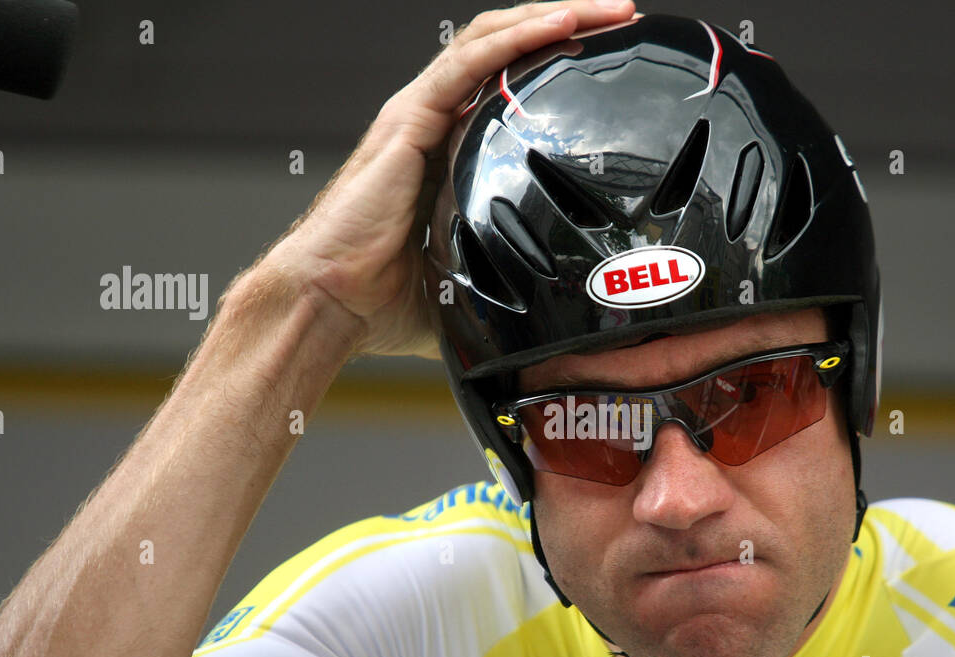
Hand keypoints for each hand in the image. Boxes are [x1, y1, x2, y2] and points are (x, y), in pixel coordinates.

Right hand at [254, 0, 638, 357]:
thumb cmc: (381, 297)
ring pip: (492, 40)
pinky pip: (469, 62)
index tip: (612, 62)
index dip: (557, 62)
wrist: (332, 300)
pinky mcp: (410, 120)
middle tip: (622, 20)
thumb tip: (549, 327)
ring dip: (553, 15)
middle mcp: (435, 120)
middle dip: (569, 23)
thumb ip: (506, 285)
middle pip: (507, 49)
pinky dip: (517, 37)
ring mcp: (421, 114)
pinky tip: (562, 23)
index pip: (509, 84)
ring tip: (606, 9)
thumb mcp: (469, 285)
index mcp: (449, 150)